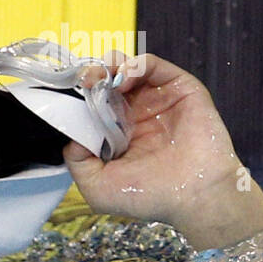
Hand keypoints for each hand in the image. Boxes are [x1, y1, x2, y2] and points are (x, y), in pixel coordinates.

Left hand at [61, 50, 262, 250]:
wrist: (195, 196)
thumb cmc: (149, 196)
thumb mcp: (97, 187)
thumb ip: (77, 162)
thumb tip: (69, 137)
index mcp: (116, 132)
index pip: (92, 103)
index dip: (79, 95)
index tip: (67, 94)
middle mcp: (135, 113)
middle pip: (107, 81)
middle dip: (92, 75)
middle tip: (84, 81)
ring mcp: (157, 99)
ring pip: (127, 68)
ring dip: (109, 67)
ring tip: (101, 79)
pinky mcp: (179, 88)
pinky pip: (152, 65)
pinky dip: (134, 65)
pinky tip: (123, 81)